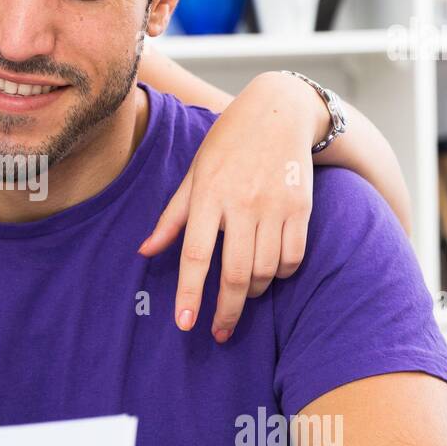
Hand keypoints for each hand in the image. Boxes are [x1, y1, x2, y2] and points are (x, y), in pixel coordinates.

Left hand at [138, 71, 323, 340]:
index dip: (190, 294)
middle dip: (226, 312)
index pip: (195, 255)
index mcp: (208, 195)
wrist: (278, 112)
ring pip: (266, 271)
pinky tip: (270, 273)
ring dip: (252, 293)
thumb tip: (145, 252)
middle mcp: (242, 203)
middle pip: (235, 274)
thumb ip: (172, 217)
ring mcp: (274, 206)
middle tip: (219, 333)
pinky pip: (293, 258)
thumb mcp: (193, 174)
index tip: (185, 324)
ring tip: (241, 296)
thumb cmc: (226, 144)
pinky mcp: (301, 208)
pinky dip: (281, 274)